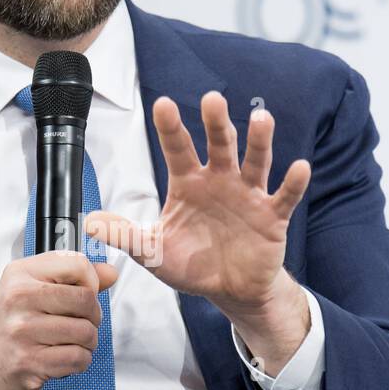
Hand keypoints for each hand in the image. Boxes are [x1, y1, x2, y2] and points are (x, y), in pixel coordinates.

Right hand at [0, 251, 118, 389]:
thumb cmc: (2, 331)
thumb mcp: (28, 292)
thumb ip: (71, 280)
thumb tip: (110, 273)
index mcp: (20, 275)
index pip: (77, 264)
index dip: (91, 283)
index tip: (82, 296)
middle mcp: (20, 298)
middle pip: (87, 300)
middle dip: (92, 318)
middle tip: (78, 325)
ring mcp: (23, 331)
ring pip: (86, 332)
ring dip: (86, 344)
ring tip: (68, 345)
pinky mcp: (30, 362)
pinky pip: (78, 358)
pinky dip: (78, 363)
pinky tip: (61, 361)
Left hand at [84, 93, 309, 319]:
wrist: (230, 290)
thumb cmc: (192, 264)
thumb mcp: (154, 252)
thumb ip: (126, 235)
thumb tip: (89, 224)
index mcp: (188, 184)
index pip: (178, 149)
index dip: (171, 128)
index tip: (162, 103)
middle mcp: (220, 181)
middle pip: (220, 145)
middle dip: (216, 122)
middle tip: (212, 100)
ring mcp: (248, 195)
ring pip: (254, 162)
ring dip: (259, 141)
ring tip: (262, 119)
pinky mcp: (272, 216)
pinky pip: (284, 196)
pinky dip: (292, 182)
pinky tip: (299, 167)